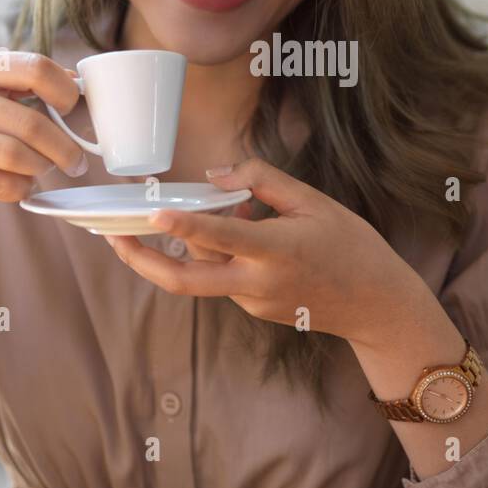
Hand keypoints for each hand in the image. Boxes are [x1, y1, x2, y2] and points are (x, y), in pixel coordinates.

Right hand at [0, 50, 88, 216]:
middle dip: (64, 147)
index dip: (64, 92)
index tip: (72, 110)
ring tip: (45, 169)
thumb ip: (26, 83)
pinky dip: (21, 188)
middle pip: (30, 123)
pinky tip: (23, 185)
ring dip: (41, 168)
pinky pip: (0, 184)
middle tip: (76, 161)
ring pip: (16, 156)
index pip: (34, 68)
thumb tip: (76, 83)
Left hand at [101, 158, 429, 348]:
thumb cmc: (351, 246)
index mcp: (274, 252)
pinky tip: (254, 233)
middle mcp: (255, 283)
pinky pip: (226, 277)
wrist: (376, 305)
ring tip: (238, 211)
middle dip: (142, 261)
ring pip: (207, 271)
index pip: (220, 238)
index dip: (184, 228)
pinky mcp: (253, 310)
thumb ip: (262, 182)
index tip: (153, 217)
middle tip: (111, 238)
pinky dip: (224, 254)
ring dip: (199, 245)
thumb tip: (215, 177)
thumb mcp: (314, 202)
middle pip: (184, 281)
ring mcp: (252, 303)